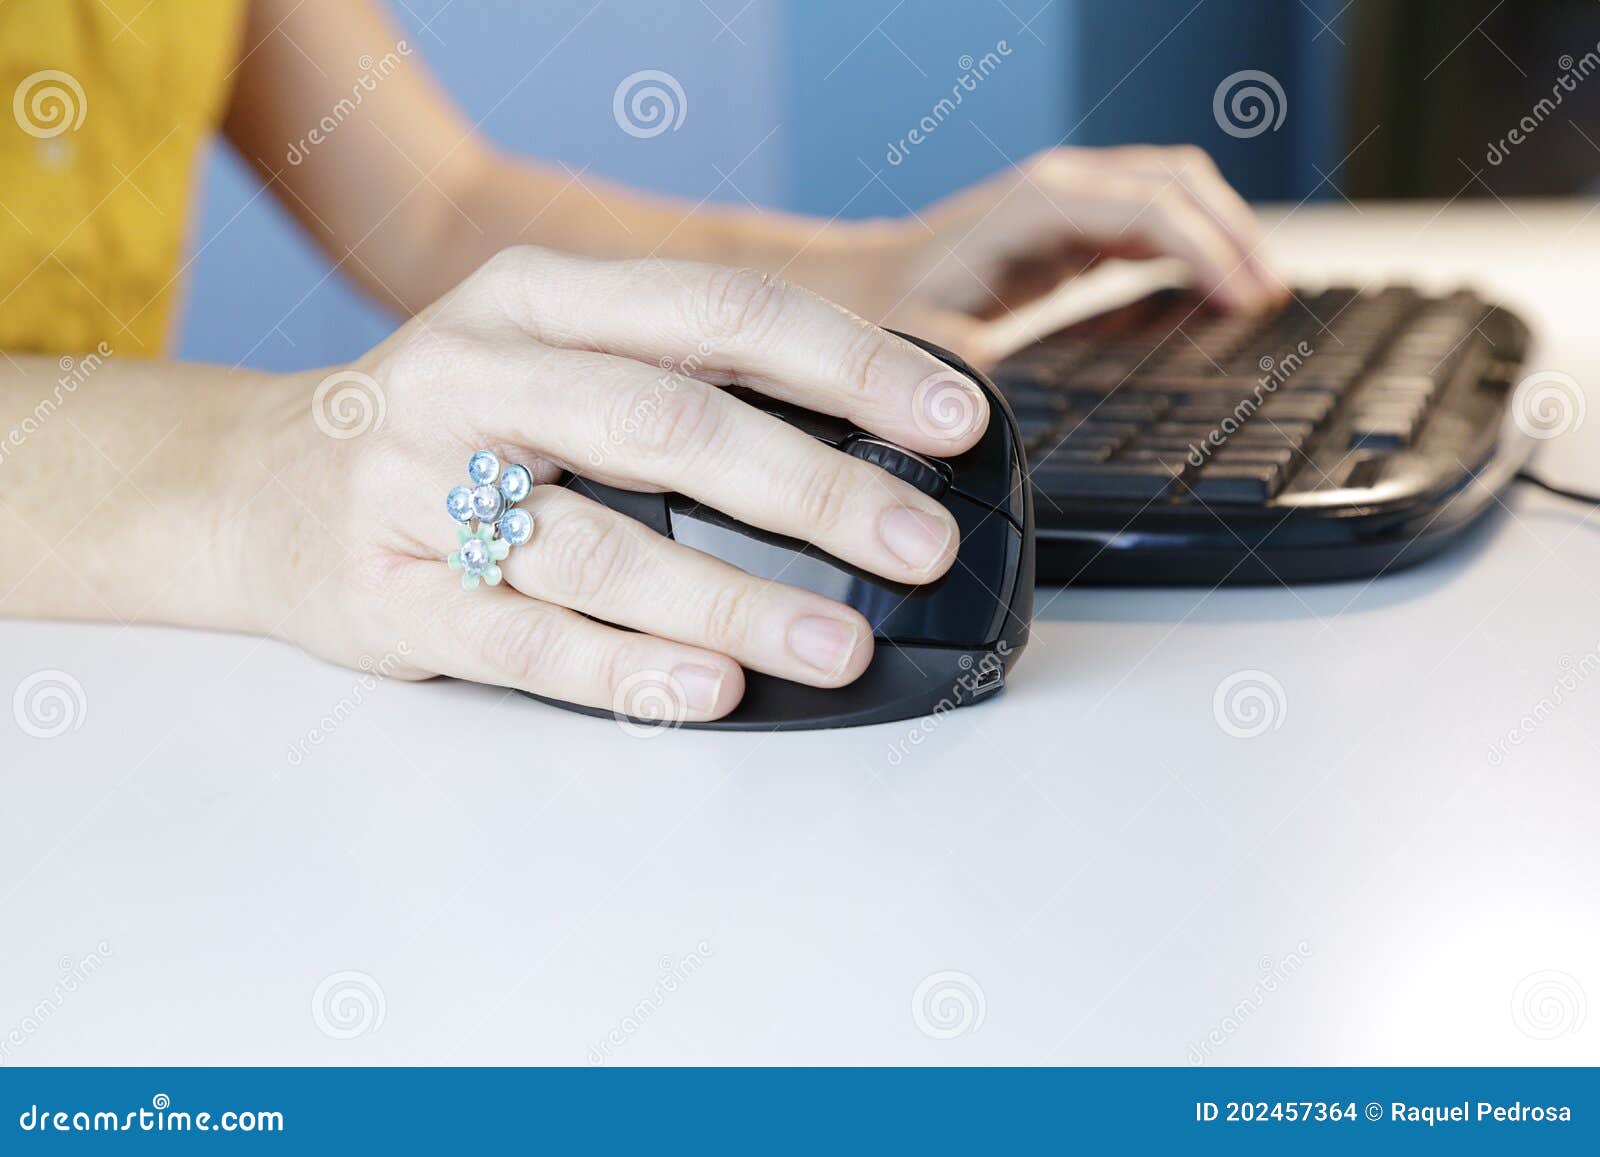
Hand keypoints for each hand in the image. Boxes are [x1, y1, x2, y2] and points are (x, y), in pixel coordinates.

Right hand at [246, 248, 990, 722]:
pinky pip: (525, 637)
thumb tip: (865, 431)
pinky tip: (711, 685)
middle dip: (814, 489)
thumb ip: (678, 375)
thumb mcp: (549, 351)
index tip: (951, 419)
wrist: (259, 483)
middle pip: (669, 425)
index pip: (719, 314)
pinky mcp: (390, 593)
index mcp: (538, 297)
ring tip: (839, 642)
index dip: (848, 363)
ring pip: (602, 548)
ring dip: (735, 598)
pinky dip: (626, 668)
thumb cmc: (451, 422)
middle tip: (916, 545)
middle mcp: (475, 373)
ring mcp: (421, 486)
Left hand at [807, 145, 1287, 364]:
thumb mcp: (927, 351)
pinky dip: (1192, 256)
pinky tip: (1210, 302)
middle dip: (1233, 234)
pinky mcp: (1073, 236)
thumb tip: (1019, 414)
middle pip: (1177, 184)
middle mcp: (1058, 193)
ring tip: (1257, 300)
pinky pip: (1152, 229)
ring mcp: (1069, 208)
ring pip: (1174, 196)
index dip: (1207, 250)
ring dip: (1221, 238)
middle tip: (1269, 301)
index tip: (1247, 300)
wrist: (854, 294)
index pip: (1147, 208)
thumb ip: (977, 375)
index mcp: (1032, 209)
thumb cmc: (885, 316)